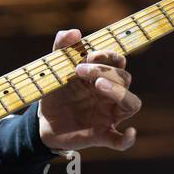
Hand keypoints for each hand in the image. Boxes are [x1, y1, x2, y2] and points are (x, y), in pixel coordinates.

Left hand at [36, 28, 140, 152]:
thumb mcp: (55, 69)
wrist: (43, 121)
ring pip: (131, 103)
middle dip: (105, 71)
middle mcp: (111, 94)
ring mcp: (109, 115)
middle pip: (125, 78)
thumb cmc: (56, 92)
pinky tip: (129, 133)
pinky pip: (121, 141)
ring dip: (119, 93)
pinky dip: (128, 139)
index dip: (108, 56)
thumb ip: (62, 47)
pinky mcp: (102, 135)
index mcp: (103, 76)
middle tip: (80, 71)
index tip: (87, 56)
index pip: (118, 61)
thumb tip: (74, 32)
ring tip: (98, 86)